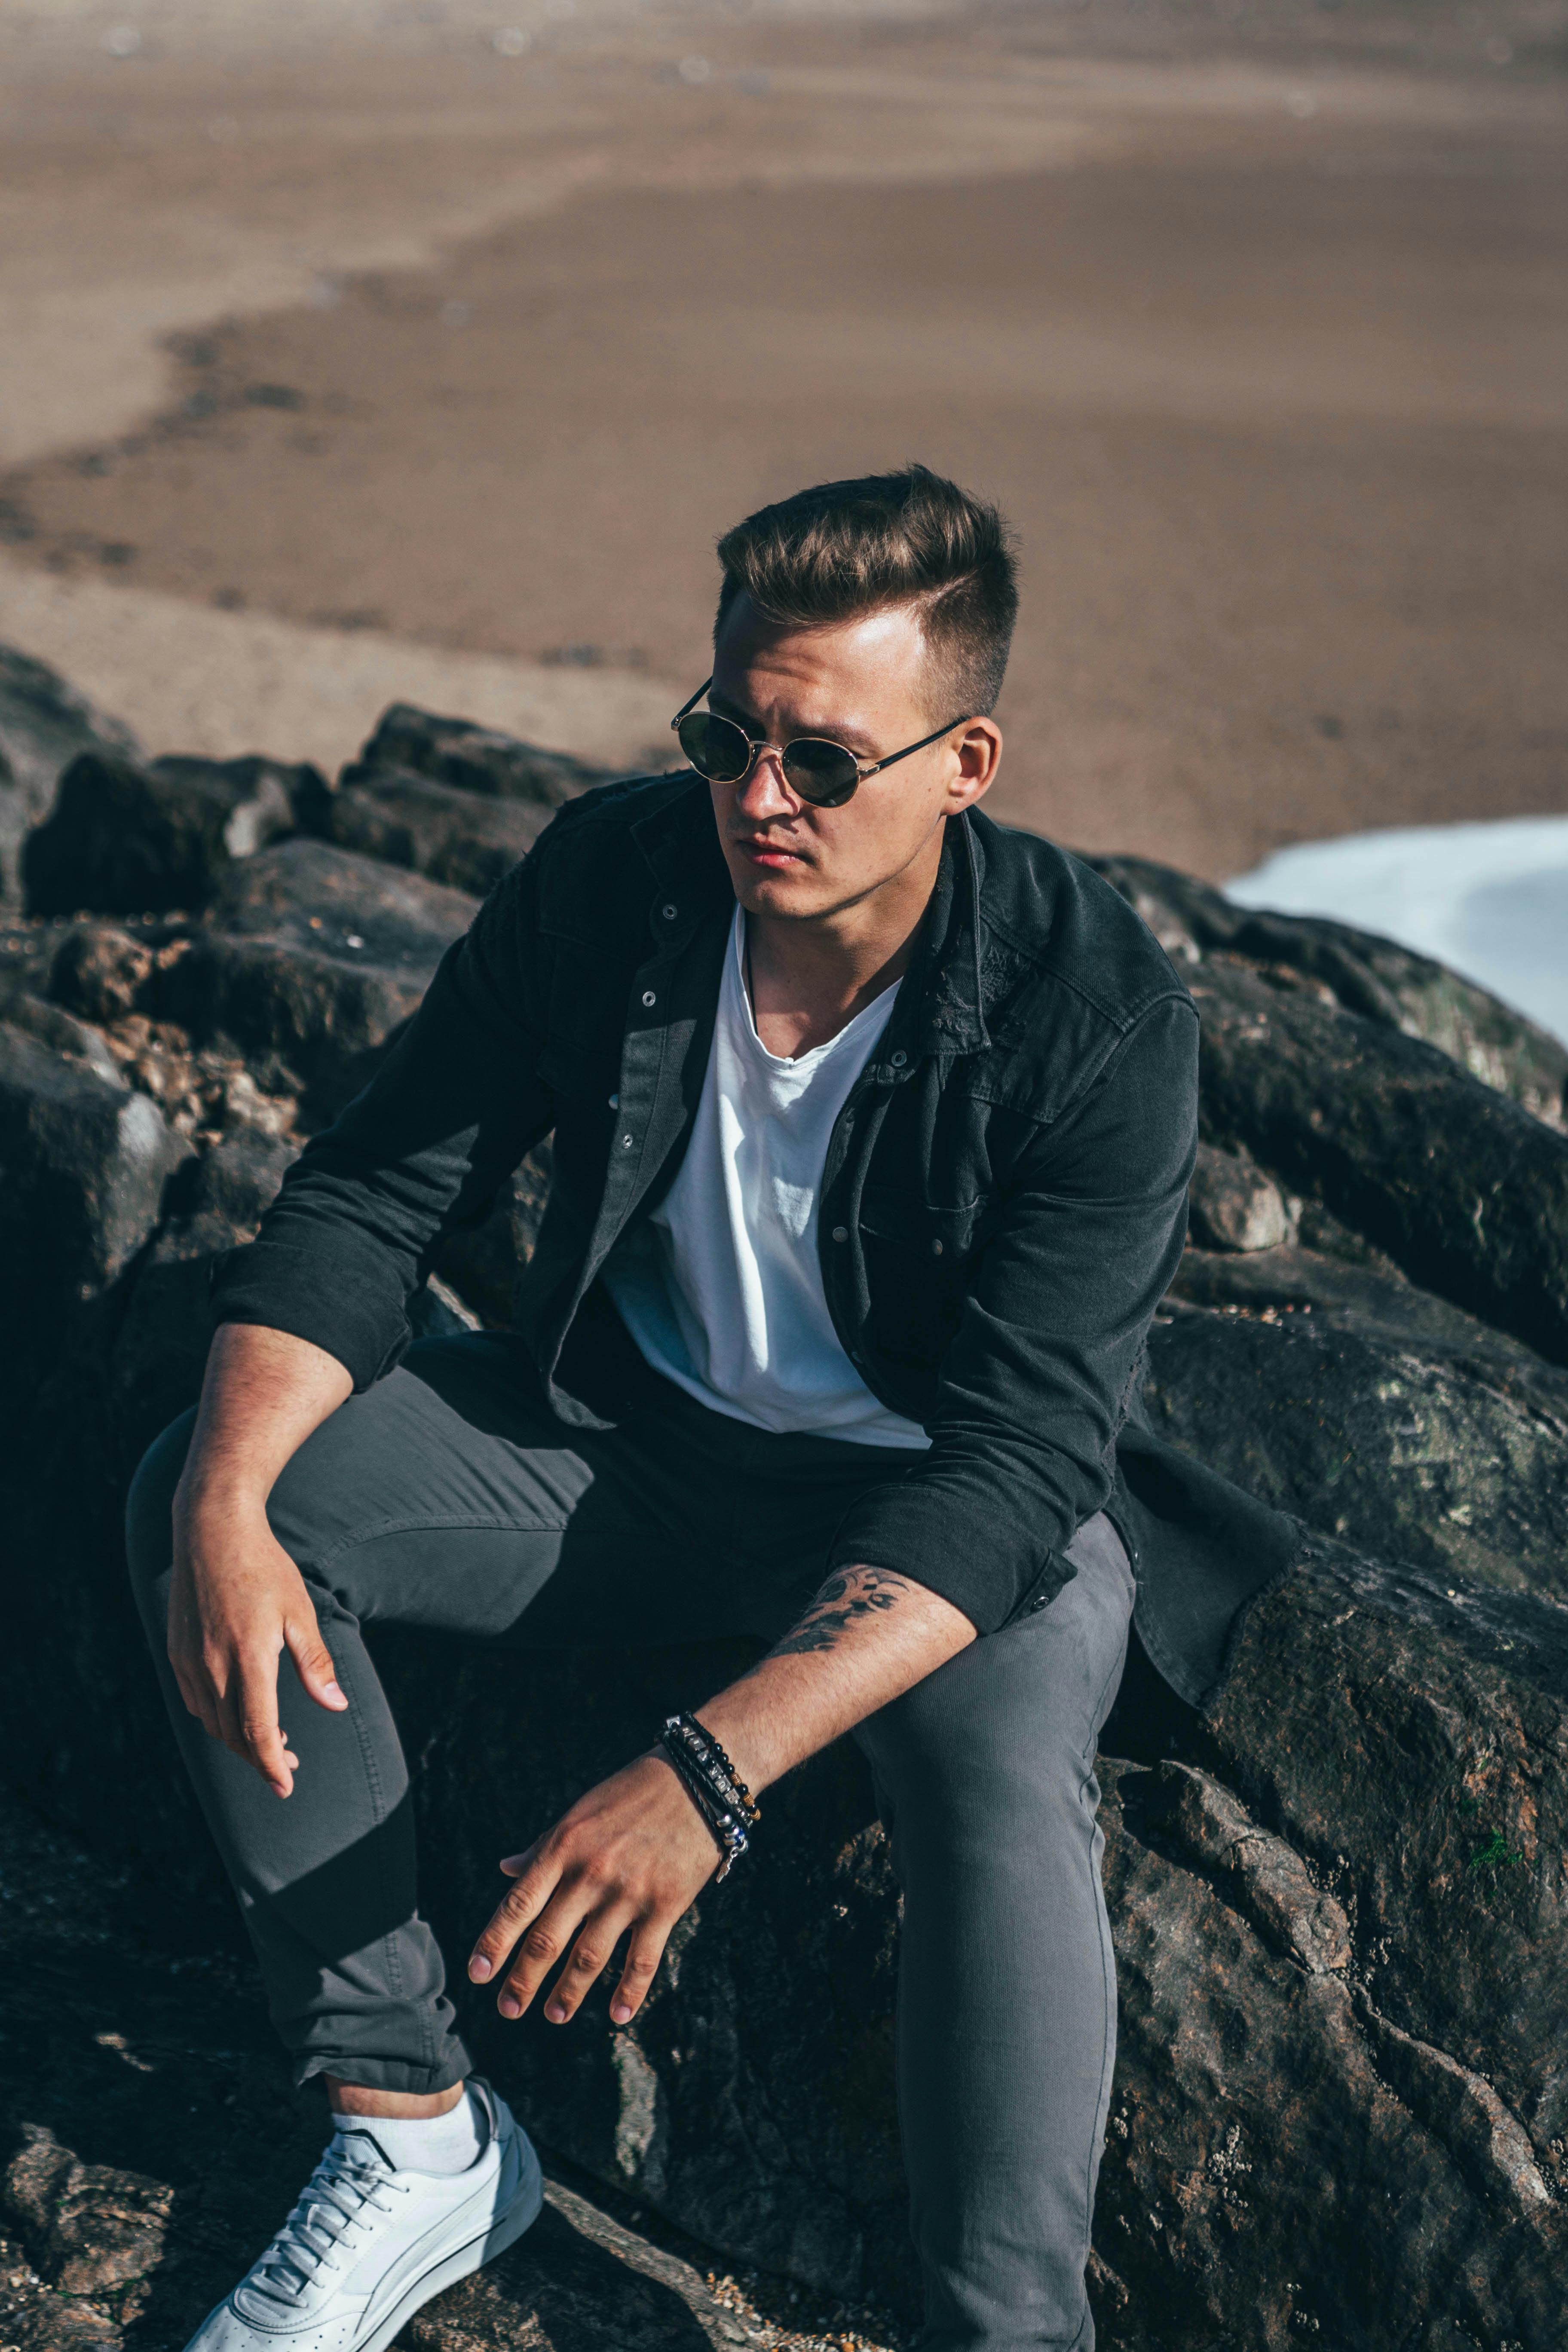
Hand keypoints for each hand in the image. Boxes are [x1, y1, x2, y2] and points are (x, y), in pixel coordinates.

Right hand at [167, 1490, 346, 1796]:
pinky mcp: (176, 1651)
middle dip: (261, 1758)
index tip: (286, 1787)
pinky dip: (218, 1718)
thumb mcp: (300, 1612)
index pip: (256, 1730)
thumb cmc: (266, 1568)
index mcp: (248, 1656)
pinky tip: (240, 1711)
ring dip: (239, 1740)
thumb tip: (336, 1706)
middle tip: (289, 1766)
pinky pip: (197, 1700)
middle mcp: (212, 1664)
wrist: (212, 1531)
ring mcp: (189, 1659)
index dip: (271, 1765)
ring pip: (212, 1722)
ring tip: (272, 1741)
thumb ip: (315, 1664)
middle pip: (233, 1734)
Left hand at [467, 1754, 717, 2026]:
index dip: (494, 1941)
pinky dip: (629, 1993)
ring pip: (589, 1957)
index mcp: (564, 1846)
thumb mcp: (581, 1812)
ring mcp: (628, 1892)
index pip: (519, 1904)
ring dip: (568, 1993)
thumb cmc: (632, 1793)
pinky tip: (617, 2016)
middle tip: (507, 2009)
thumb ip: (543, 1846)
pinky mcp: (665, 1905)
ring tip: (554, 2015)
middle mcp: (591, 1872)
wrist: (698, 1779)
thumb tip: (505, 1869)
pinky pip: (642, 1960)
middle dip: (523, 1981)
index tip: (477, 1973)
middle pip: (547, 1939)